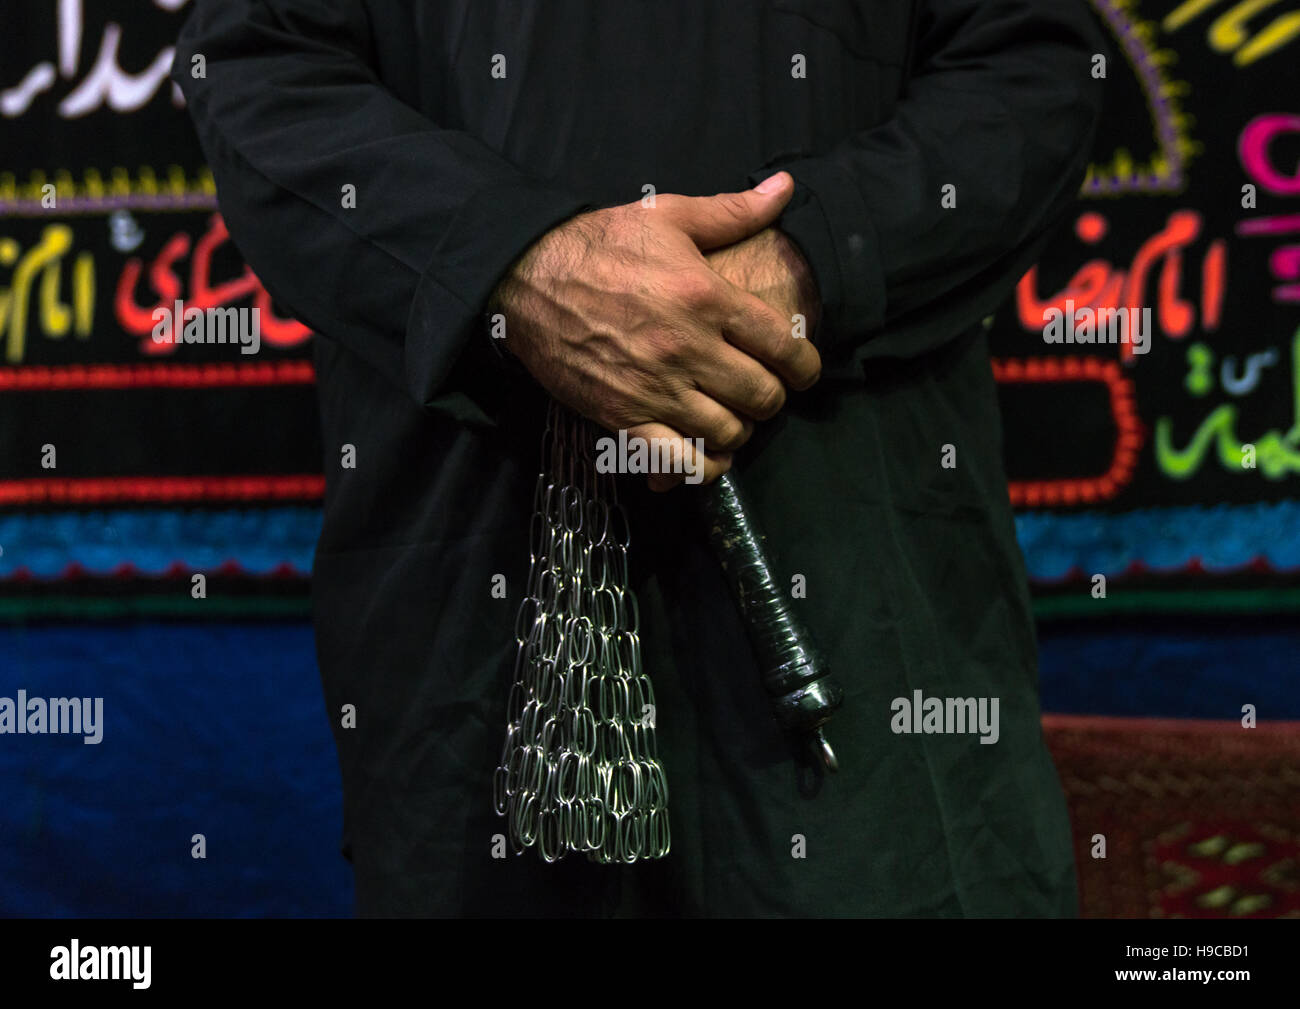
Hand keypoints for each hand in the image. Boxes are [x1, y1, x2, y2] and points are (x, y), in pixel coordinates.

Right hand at [489, 173, 821, 487]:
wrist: (526, 278)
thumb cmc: (599, 242)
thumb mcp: (667, 215)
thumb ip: (732, 211)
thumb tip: (785, 189)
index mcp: (706, 296)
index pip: (782, 346)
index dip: (805, 365)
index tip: (803, 371)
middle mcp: (688, 348)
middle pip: (762, 396)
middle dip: (773, 397)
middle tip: (764, 390)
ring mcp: (656, 388)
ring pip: (728, 433)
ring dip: (740, 429)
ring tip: (732, 415)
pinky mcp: (624, 417)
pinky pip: (681, 461)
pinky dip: (703, 465)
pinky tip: (707, 453)